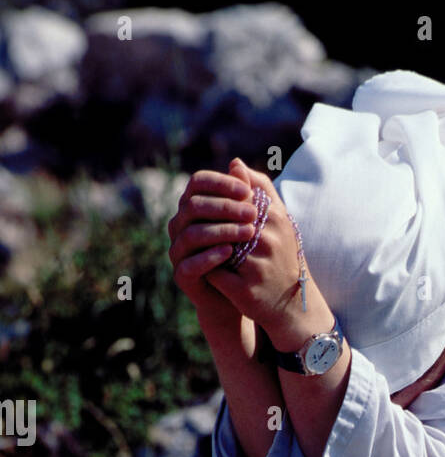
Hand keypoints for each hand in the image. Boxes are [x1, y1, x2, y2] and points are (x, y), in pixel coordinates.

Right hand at [168, 161, 258, 346]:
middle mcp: (180, 224)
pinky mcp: (182, 275)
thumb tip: (238, 163)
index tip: (248, 191)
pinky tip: (229, 252)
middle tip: (253, 213)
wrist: (238, 294)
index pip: (198, 182)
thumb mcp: (249, 221)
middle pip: (194, 206)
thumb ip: (245, 194)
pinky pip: (189, 264)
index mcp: (193, 206)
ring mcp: (178, 250)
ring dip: (221, 231)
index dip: (221, 183)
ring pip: (191, 234)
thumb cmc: (244, 253)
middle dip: (225, 207)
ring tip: (248, 233)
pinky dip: (209, 256)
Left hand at [206, 158, 331, 348]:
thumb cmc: (282, 256)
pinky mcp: (244, 291)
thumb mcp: (278, 220)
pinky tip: (206, 265)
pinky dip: (207, 268)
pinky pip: (213, 273)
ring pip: (216, 247)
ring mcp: (256, 268)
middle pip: (222, 222)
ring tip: (201, 244)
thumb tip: (234, 163)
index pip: (235, 199)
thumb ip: (259, 188)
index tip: (211, 206)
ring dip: (205, 245)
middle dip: (208, 222)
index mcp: (275, 220)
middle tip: (198, 224)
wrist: (292, 304)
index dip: (218, 202)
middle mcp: (268, 242)